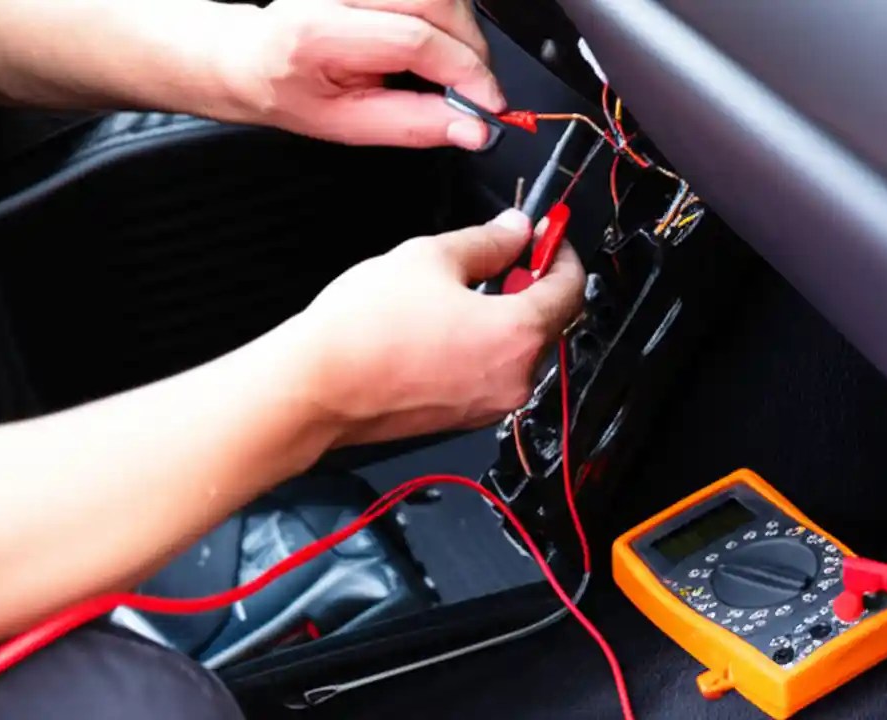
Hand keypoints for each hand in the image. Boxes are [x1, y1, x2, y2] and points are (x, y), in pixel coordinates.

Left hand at [225, 0, 503, 148]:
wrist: (252, 57)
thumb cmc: (290, 91)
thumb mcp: (347, 125)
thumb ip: (412, 125)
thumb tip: (471, 130)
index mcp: (321, 32)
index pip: (415, 40)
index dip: (465, 73)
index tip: (490, 106)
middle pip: (438, 2)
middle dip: (473, 50)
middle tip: (479, 91)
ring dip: (464, 33)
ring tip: (456, 72)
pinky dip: (448, 19)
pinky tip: (439, 46)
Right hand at [289, 209, 585, 444]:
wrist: (316, 388)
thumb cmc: (364, 330)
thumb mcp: (431, 257)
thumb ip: (486, 241)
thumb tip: (514, 231)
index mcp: (518, 334)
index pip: (570, 287)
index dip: (561, 252)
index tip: (549, 234)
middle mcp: (515, 377)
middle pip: (552, 321)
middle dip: (537, 283)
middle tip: (513, 253)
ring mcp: (490, 404)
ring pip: (522, 349)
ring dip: (511, 314)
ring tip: (474, 284)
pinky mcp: (464, 417)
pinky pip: (493, 372)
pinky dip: (487, 343)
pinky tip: (453, 321)